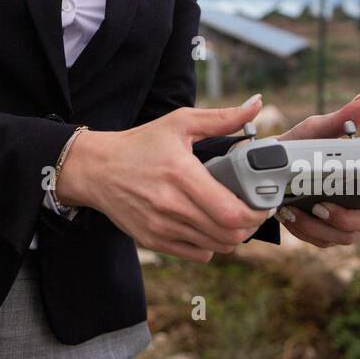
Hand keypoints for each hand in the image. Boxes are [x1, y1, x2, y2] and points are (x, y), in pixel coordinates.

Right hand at [54, 95, 275, 262]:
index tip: (264, 201)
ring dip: (232, 235)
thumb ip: (222, 118)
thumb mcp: (180, 123)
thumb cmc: (141, 143)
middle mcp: (171, 205)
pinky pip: (198, 254)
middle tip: (253, 209)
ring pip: (216, 247)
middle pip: (229, 234)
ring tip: (233, 216)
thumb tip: (257, 104)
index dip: (256, 212)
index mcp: (181, 174)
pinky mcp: (154, 241)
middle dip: (250, 224)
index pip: (232, 211)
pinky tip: (209, 225)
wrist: (96, 169)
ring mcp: (161, 227)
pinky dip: (211, 244)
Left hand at [269, 92, 359, 248]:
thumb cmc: (298, 146)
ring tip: (295, 210)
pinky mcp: (329, 232)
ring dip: (320, 226)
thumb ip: (338, 119)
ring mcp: (349, 218)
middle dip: (350, 218)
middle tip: (321, 206)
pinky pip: (326, 241)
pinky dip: (307, 231)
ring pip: (348, 235)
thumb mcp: (314, 131)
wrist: (267, 169)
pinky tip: (291, 215)